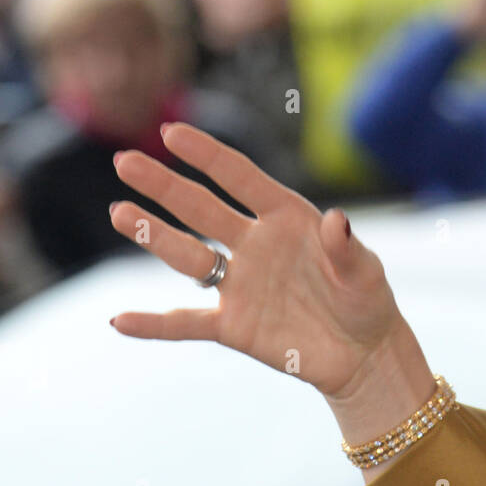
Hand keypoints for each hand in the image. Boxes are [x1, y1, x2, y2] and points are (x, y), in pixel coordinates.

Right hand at [108, 123, 416, 404]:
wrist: (363, 353)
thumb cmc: (367, 300)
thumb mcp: (366, 274)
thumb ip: (347, 249)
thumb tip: (337, 218)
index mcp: (287, 219)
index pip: (241, 178)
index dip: (207, 155)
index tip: (171, 132)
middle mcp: (256, 245)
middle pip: (202, 209)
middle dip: (164, 185)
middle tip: (125, 161)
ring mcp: (240, 285)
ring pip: (188, 256)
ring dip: (153, 236)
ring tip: (118, 212)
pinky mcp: (233, 327)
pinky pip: (186, 323)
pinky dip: (155, 325)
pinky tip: (120, 320)